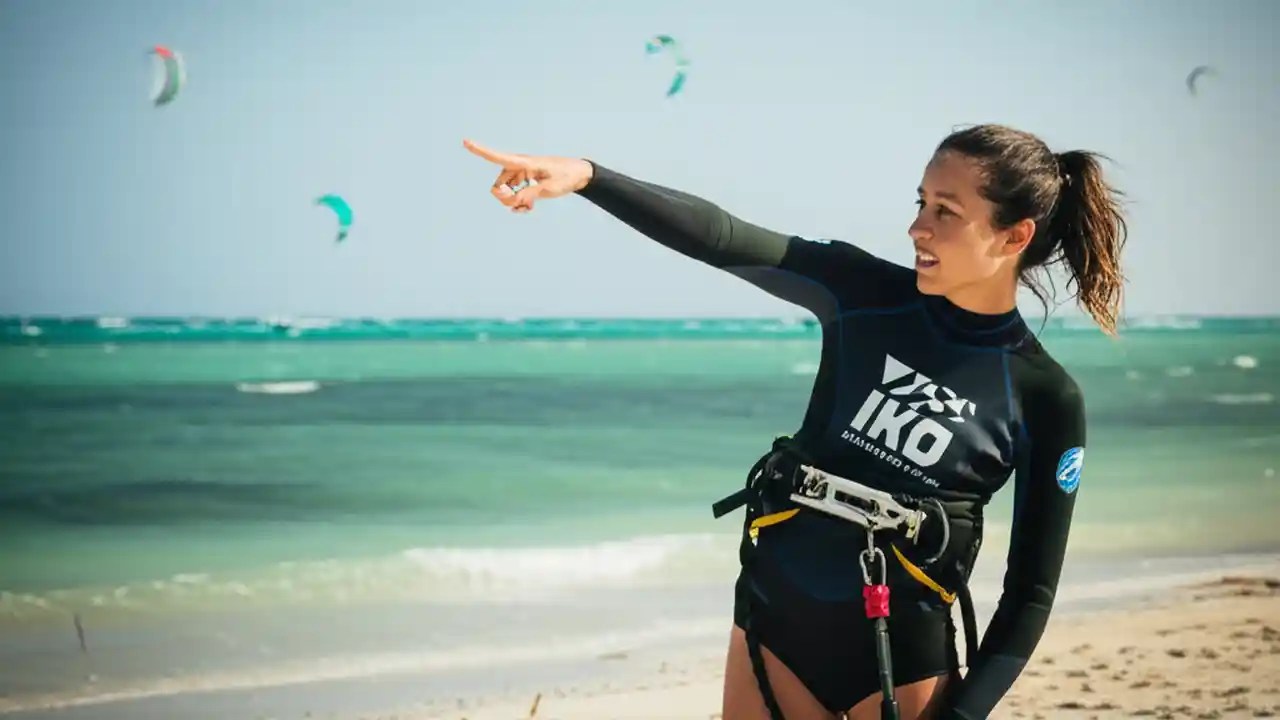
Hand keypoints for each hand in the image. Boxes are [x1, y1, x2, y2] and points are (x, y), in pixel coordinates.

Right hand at [462, 139, 594, 212]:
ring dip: (512, 202)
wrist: (578, 174)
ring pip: (504, 192)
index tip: (465, 141)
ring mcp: (520, 175)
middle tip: (519, 204)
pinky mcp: (524, 181)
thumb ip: (530, 194)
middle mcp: (518, 167)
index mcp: (524, 163)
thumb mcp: (550, 188)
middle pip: (498, 185)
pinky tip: (527, 207)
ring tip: (528, 207)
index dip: (481, 150)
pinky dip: (517, 202)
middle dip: (503, 198)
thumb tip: (513, 201)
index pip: (498, 157)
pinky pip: (512, 194)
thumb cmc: (566, 177)